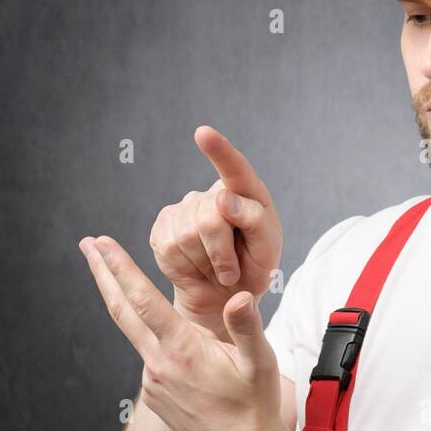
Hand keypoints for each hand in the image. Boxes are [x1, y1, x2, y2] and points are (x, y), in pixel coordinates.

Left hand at [78, 233, 291, 430]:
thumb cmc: (255, 405)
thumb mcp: (259, 361)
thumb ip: (246, 325)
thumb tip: (239, 295)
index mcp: (181, 349)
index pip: (142, 300)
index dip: (120, 267)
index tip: (101, 243)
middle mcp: (158, 365)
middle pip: (122, 310)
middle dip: (102, 274)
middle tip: (87, 245)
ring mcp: (153, 382)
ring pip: (136, 332)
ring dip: (127, 302)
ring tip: (125, 275)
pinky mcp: (155, 395)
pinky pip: (151, 355)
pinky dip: (152, 334)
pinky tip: (169, 334)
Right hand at [150, 126, 282, 331]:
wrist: (224, 297)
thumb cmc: (253, 269)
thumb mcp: (267, 251)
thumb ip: (255, 221)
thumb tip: (224, 197)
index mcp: (248, 193)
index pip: (235, 169)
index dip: (219, 150)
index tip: (203, 133)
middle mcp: (214, 194)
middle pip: (210, 218)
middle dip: (222, 254)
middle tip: (231, 271)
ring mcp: (185, 208)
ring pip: (186, 235)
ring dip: (205, 263)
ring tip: (215, 268)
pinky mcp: (162, 226)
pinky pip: (167, 247)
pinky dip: (184, 267)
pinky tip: (195, 267)